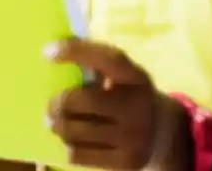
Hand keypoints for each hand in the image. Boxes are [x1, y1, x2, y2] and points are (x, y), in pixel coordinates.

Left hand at [47, 38, 179, 168]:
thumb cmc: (130, 98)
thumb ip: (97, 67)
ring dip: (58, 126)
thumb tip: (54, 51)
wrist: (164, 135)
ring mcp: (132, 137)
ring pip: (75, 131)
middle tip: (51, 105)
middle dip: (57, 103)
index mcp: (137, 77)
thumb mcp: (125, 79)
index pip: (109, 59)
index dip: (78, 52)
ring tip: (56, 123)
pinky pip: (78, 155)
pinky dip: (69, 146)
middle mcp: (138, 106)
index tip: (47, 51)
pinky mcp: (124, 162)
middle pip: (83, 101)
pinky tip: (73, 141)